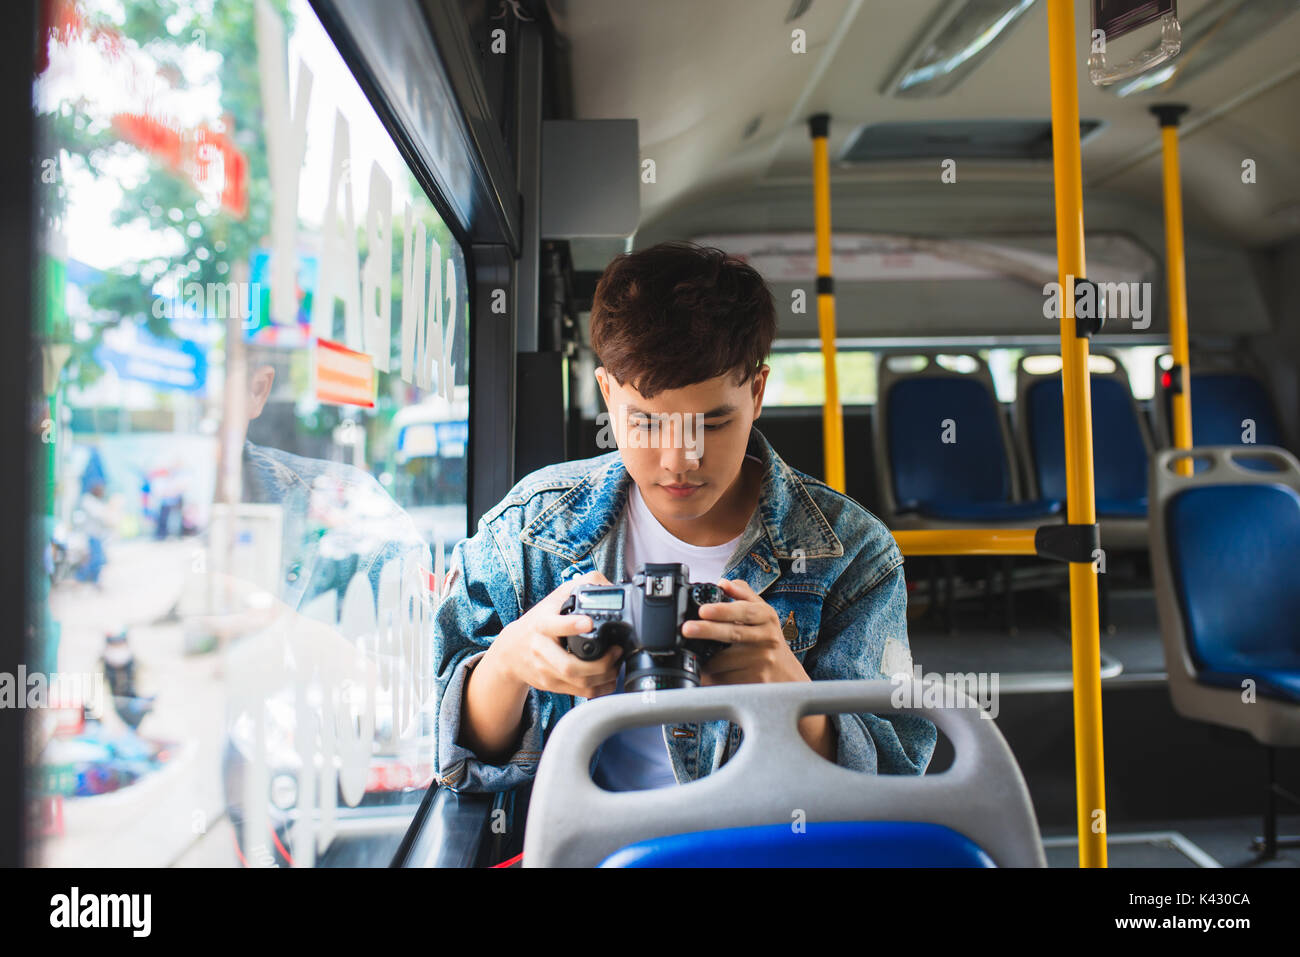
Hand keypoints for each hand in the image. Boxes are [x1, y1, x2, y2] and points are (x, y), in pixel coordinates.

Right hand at [489, 571, 623, 698]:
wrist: (511, 651)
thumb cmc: (537, 623)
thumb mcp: (552, 600)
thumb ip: (576, 587)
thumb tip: (604, 585)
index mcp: (542, 625)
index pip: (555, 625)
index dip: (571, 625)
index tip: (588, 622)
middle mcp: (541, 650)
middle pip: (569, 666)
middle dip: (600, 664)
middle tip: (616, 651)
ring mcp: (545, 671)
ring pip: (577, 682)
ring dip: (603, 676)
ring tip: (616, 665)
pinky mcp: (551, 685)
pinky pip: (580, 692)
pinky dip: (599, 688)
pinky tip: (609, 679)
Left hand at [683, 578, 808, 686]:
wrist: (786, 673)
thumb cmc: (767, 638)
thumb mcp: (761, 613)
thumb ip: (742, 594)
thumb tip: (723, 583)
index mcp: (765, 616)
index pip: (744, 611)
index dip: (724, 610)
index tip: (704, 610)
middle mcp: (766, 638)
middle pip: (733, 633)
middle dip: (708, 630)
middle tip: (688, 628)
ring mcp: (762, 661)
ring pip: (725, 659)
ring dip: (705, 658)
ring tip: (693, 654)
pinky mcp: (755, 681)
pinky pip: (726, 678)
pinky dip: (712, 676)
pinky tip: (706, 672)